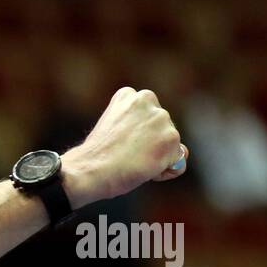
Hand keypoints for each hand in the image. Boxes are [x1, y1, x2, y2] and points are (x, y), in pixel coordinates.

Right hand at [62, 87, 187, 208]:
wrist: (89, 170)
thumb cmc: (95, 158)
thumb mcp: (113, 130)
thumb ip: (138, 129)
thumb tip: (178, 151)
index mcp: (129, 95)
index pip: (147, 117)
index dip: (135, 136)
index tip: (118, 143)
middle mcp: (147, 99)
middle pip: (162, 129)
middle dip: (149, 145)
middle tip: (125, 154)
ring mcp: (161, 118)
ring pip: (170, 145)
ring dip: (156, 158)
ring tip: (132, 161)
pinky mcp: (171, 138)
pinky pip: (177, 163)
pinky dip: (163, 172)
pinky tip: (144, 170)